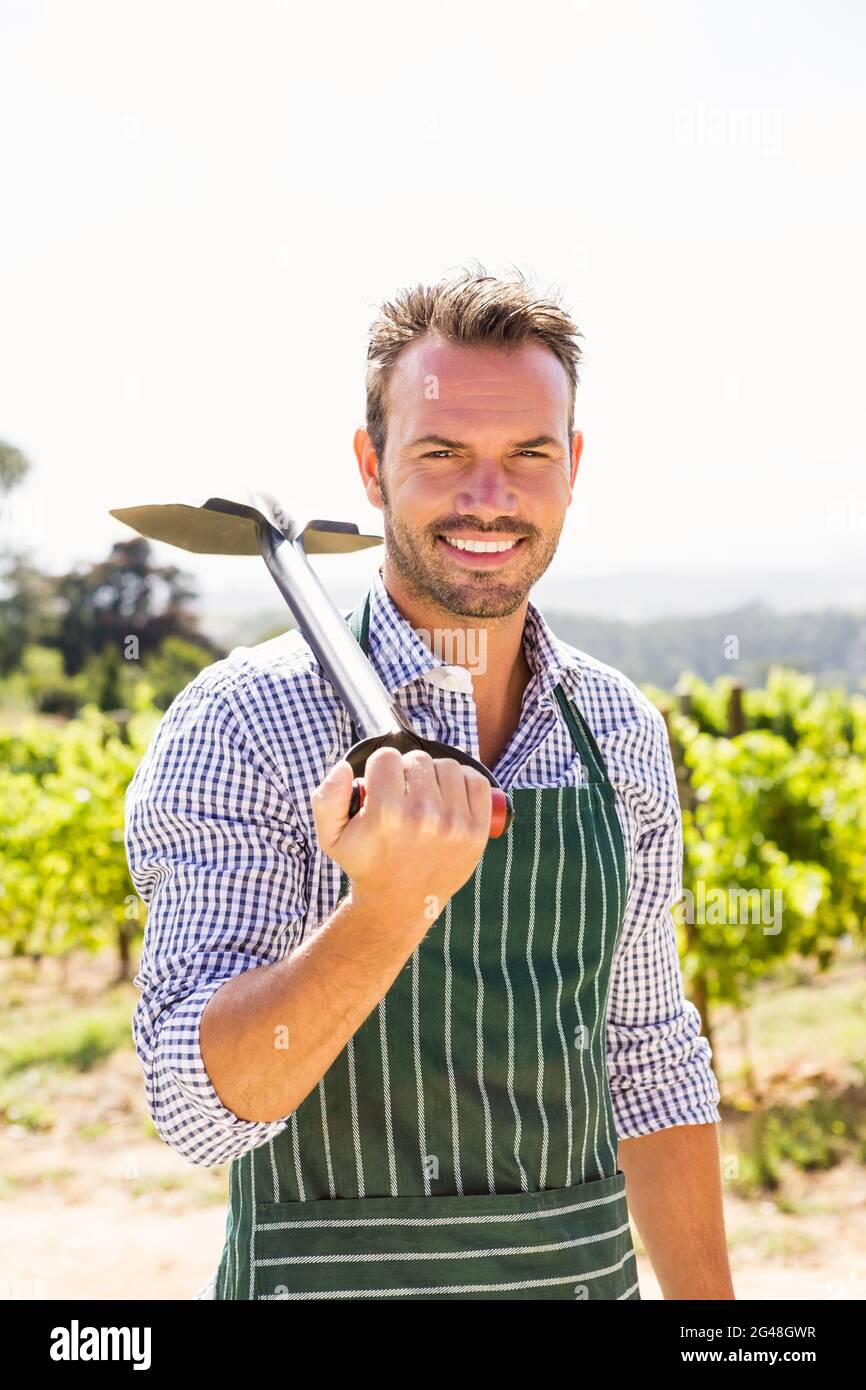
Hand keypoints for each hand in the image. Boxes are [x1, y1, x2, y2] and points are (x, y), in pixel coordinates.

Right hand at [311, 748, 491, 925]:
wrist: (400, 904)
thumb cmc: (366, 864)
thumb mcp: (332, 837)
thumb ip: (326, 798)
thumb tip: (344, 766)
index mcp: (387, 814)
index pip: (387, 758)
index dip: (380, 769)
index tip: (380, 787)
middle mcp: (424, 817)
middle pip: (419, 759)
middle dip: (407, 772)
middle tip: (402, 794)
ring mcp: (455, 824)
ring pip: (448, 767)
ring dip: (435, 776)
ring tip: (424, 796)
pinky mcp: (477, 831)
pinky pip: (477, 782)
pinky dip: (464, 782)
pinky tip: (450, 795)